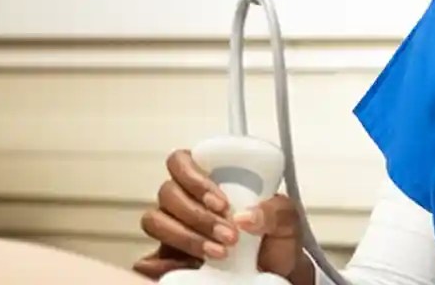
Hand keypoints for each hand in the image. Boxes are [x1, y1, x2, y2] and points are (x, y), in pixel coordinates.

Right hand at [133, 149, 313, 282]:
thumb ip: (277, 211)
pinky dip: (163, 264)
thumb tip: (246, 217)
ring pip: (155, 220)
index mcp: (211, 183)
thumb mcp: (288, 222)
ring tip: (221, 253)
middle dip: (198, 214)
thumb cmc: (276, 243)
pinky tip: (193, 268)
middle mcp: (187, 203)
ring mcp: (174, 232)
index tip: (221, 201)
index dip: (194, 177)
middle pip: (168, 192)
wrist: (276, 276)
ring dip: (186, 237)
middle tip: (229, 234)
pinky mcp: (167, 261)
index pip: (182, 162)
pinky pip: (146, 258)